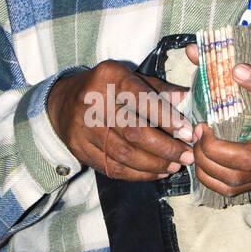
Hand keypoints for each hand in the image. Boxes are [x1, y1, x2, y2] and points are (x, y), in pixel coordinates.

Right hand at [47, 59, 194, 180]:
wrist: (62, 103)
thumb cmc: (106, 88)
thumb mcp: (130, 77)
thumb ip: (158, 89)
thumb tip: (187, 98)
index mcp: (110, 78)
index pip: (143, 100)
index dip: (168, 119)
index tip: (188, 132)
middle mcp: (94, 102)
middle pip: (134, 132)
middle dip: (165, 148)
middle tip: (186, 155)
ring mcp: (84, 128)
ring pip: (125, 154)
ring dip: (154, 164)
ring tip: (175, 165)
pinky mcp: (80, 149)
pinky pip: (114, 167)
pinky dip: (138, 174)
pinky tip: (156, 172)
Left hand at [184, 45, 250, 197]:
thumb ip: (244, 57)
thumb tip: (196, 50)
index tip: (237, 70)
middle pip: (250, 156)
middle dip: (216, 147)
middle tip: (200, 128)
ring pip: (238, 176)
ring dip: (209, 163)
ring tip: (197, 144)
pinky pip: (234, 188)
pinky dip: (211, 178)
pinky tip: (201, 161)